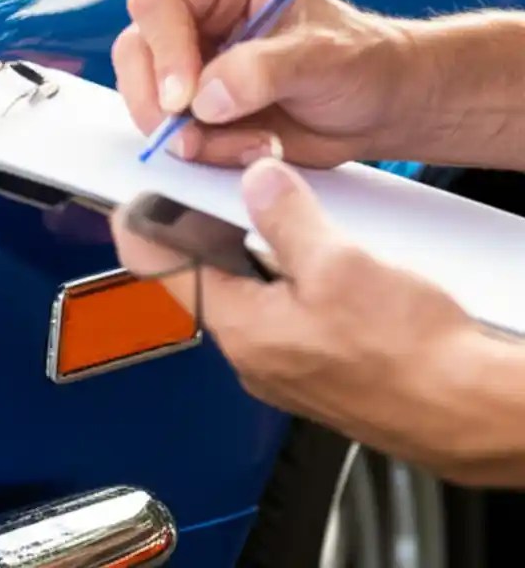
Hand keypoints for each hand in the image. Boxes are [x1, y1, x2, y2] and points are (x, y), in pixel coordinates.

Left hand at [111, 158, 506, 481]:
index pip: (164, 273)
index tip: (129, 202)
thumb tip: (258, 183)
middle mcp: (253, 355)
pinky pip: (284, 317)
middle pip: (207, 282)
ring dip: (254, 256)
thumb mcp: (337, 263)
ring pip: (250, 298)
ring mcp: (284, 367)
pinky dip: (287, 283)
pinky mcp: (318, 371)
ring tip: (273, 215)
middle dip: (206, 235)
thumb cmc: (408, 356)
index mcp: (241, 329)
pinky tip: (318, 261)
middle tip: (211, 193)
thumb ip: (287, 218)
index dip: (142, 232)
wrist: (463, 409)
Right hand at [114, 0, 416, 167]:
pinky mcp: (189, 103)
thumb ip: (263, 71)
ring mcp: (187, 59)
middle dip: (162, 105)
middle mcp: (195, 12)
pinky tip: (248, 148)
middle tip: (197, 139)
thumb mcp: (323, 59)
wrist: (376, 107)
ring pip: (143, 98)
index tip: (185, 101)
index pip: (159, 3)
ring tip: (251, 144)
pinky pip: (166, 131)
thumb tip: (204, 99)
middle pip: (136, 53)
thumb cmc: (361, 63)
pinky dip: (201, 151)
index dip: (164, 53)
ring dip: (188, 135)